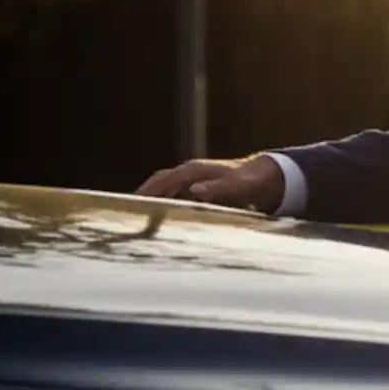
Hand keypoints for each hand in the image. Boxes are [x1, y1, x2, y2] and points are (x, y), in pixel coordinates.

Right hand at [134, 155, 284, 212]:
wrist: (264, 176)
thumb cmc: (250, 181)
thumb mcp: (238, 186)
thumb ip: (219, 188)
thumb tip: (194, 190)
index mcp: (194, 171)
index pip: (164, 180)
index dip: (147, 191)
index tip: (131, 203)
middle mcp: (190, 173)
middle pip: (158, 182)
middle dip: (142, 195)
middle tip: (124, 212)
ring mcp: (192, 179)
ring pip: (164, 188)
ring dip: (151, 200)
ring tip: (135, 218)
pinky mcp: (196, 188)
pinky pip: (173, 194)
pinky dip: (163, 203)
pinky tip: (159, 218)